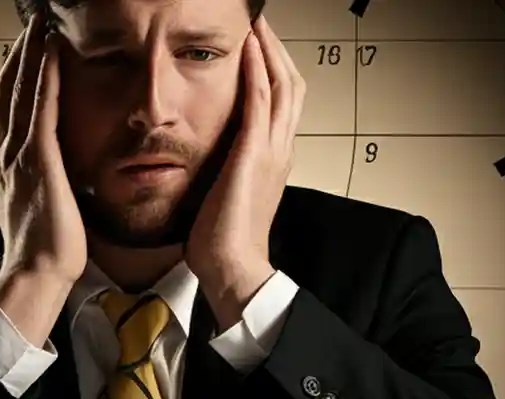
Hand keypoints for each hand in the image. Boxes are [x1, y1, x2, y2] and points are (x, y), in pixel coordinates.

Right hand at [0, 8, 86, 286]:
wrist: (36, 271)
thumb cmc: (43, 248)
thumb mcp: (37, 204)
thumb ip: (39, 180)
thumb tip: (55, 170)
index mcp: (2, 164)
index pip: (6, 107)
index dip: (13, 74)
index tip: (23, 49)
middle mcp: (3, 153)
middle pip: (8, 90)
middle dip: (18, 53)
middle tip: (29, 24)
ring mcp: (16, 155)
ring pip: (21, 91)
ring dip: (30, 54)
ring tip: (38, 26)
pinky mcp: (36, 160)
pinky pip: (40, 107)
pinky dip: (43, 76)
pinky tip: (50, 52)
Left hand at [186, 15, 304, 288]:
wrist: (233, 267)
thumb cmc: (224, 240)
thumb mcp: (230, 194)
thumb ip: (228, 170)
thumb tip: (212, 160)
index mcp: (276, 158)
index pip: (284, 102)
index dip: (275, 69)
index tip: (259, 45)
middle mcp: (281, 149)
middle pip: (291, 84)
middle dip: (277, 50)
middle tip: (262, 24)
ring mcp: (272, 151)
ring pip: (282, 85)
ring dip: (269, 50)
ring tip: (257, 24)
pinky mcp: (254, 155)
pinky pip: (260, 102)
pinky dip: (256, 71)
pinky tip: (247, 48)